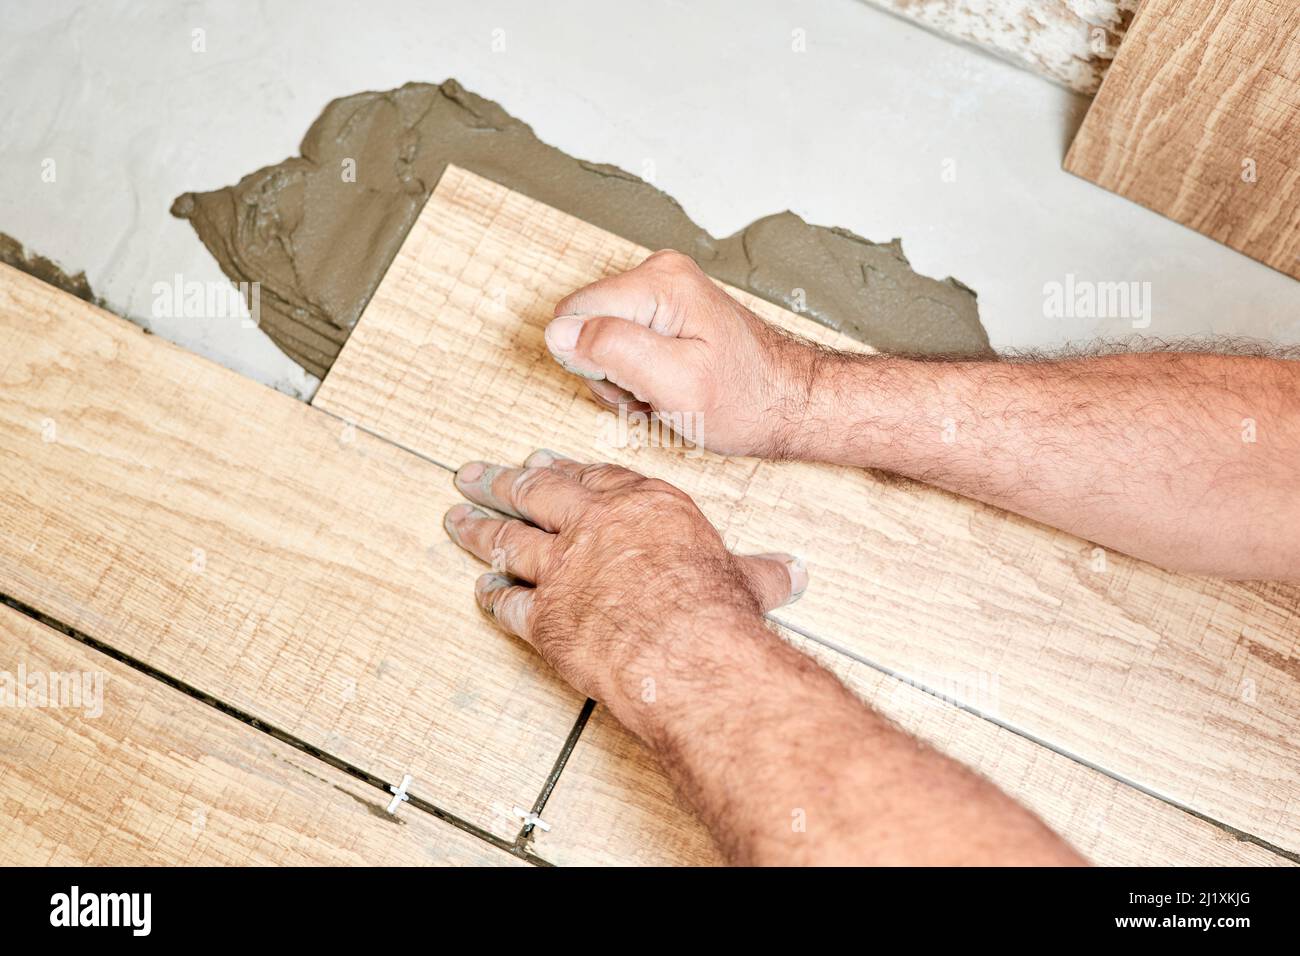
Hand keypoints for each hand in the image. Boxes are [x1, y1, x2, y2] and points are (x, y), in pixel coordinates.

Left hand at [443, 449, 806, 716]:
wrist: (687, 648)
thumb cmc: (718, 609)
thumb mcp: (746, 578)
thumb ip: (760, 572)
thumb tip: (793, 573)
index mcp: (643, 504)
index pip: (593, 478)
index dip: (563, 471)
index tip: (542, 461)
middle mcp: (595, 526)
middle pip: (537, 494)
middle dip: (501, 482)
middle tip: (472, 474)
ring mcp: (563, 569)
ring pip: (510, 540)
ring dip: (479, 529)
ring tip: (457, 518)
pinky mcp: (543, 615)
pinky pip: (508, 602)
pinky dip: (491, 596)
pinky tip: (480, 590)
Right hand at [544, 250, 821, 457]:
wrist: (789, 402)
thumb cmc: (744, 400)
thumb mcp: (675, 386)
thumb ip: (613, 351)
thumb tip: (558, 331)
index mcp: (659, 283)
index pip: (574, 316)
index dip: (594, 363)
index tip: (638, 384)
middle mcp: (658, 273)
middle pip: (586, 327)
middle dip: (611, 373)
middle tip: (655, 394)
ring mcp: (662, 290)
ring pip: (600, 342)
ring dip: (625, 380)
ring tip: (665, 393)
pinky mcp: (665, 309)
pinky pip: (622, 344)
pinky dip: (639, 375)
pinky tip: (668, 386)